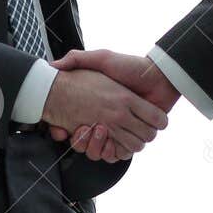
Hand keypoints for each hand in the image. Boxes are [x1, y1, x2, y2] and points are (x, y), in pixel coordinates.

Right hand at [42, 67, 167, 158]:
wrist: (157, 75)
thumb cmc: (130, 66)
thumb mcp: (101, 58)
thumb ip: (78, 59)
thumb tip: (55, 66)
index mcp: (101, 108)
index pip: (78, 128)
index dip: (70, 133)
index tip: (67, 129)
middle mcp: (111, 122)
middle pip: (90, 146)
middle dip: (85, 143)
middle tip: (86, 128)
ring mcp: (123, 131)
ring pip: (105, 153)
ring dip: (99, 147)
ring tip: (99, 131)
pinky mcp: (136, 136)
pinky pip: (122, 154)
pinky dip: (116, 152)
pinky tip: (111, 141)